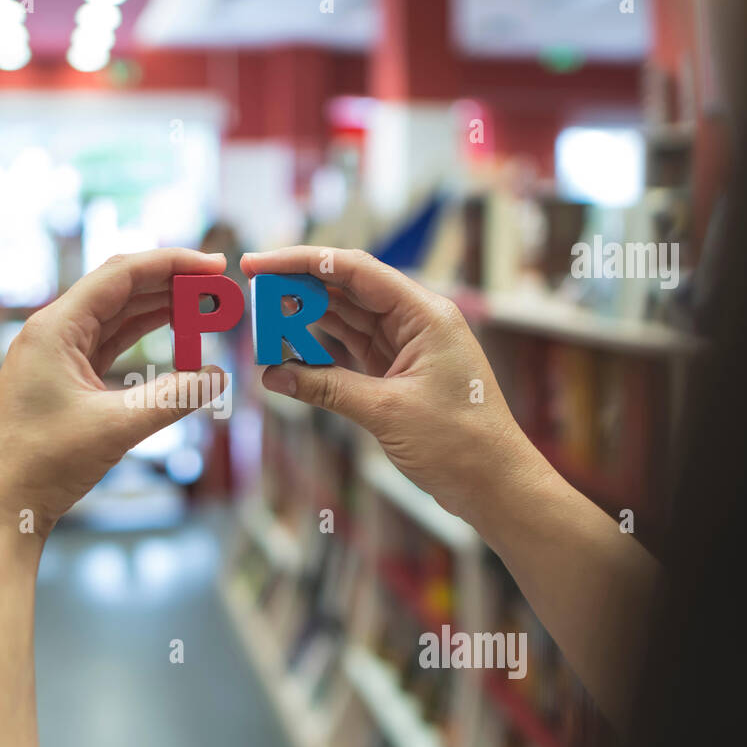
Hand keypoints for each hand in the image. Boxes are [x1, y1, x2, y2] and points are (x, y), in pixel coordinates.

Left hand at [0, 248, 230, 535]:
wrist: (0, 506)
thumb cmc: (41, 465)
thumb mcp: (116, 428)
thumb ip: (173, 399)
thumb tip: (218, 378)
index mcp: (55, 328)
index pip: (121, 275)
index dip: (172, 264)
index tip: (215, 265)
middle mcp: (53, 333)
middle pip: (121, 289)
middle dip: (172, 284)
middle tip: (219, 288)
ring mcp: (57, 356)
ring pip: (117, 317)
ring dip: (161, 309)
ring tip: (205, 307)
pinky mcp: (63, 380)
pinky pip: (110, 345)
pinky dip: (144, 338)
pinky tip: (173, 335)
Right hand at [243, 246, 549, 524]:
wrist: (495, 485)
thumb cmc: (461, 445)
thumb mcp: (386, 412)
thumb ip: (326, 388)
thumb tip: (274, 374)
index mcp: (425, 314)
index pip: (354, 270)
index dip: (301, 261)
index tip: (257, 264)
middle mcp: (417, 321)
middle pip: (346, 288)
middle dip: (297, 287)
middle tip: (251, 290)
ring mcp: (407, 346)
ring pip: (345, 318)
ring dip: (304, 317)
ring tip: (262, 318)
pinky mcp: (397, 372)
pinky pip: (350, 349)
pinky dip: (318, 350)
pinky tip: (288, 351)